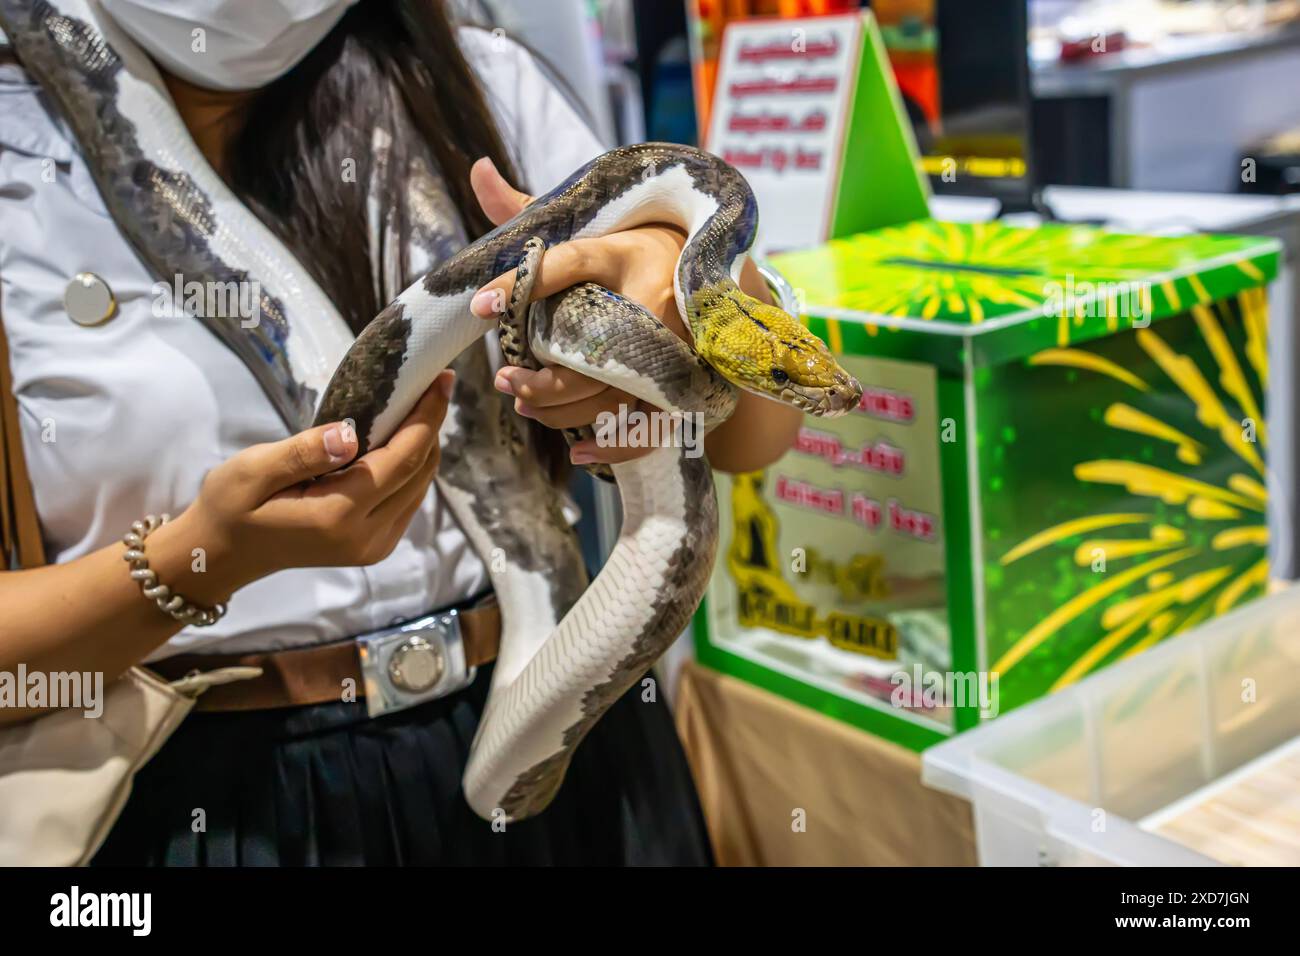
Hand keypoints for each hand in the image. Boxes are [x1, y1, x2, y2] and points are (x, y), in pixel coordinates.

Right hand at [161, 372, 454, 601]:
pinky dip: (411, 467)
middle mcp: (366, 537)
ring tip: (421, 406)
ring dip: (424, 446)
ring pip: (419, 488)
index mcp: (339, 515)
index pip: (401, 460)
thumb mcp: (252, 471)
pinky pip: (407, 500)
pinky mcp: (373, 547)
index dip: (427, 419)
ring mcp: (373, 547)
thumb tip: (348, 434)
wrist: (222, 555)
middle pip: (419, 473)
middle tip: (434, 385)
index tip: (441, 382)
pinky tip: (402, 440)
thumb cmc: (231, 507)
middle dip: (431, 427)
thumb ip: (301, 453)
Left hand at [467, 157, 686, 465]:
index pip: (570, 263)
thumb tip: (478, 170)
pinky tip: (581, 454)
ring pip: (611, 394)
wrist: (717, 279)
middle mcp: (653, 303)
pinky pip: (651, 425)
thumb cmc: (637, 250)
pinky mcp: (686, 384)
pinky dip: (616, 446)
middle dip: (541, 376)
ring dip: (562, 411)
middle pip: (589, 349)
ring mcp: (673, 350)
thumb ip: (533, 210)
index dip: (523, 284)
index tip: (480, 305)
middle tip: (503, 380)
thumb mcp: (592, 224)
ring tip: (524, 404)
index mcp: (626, 254)